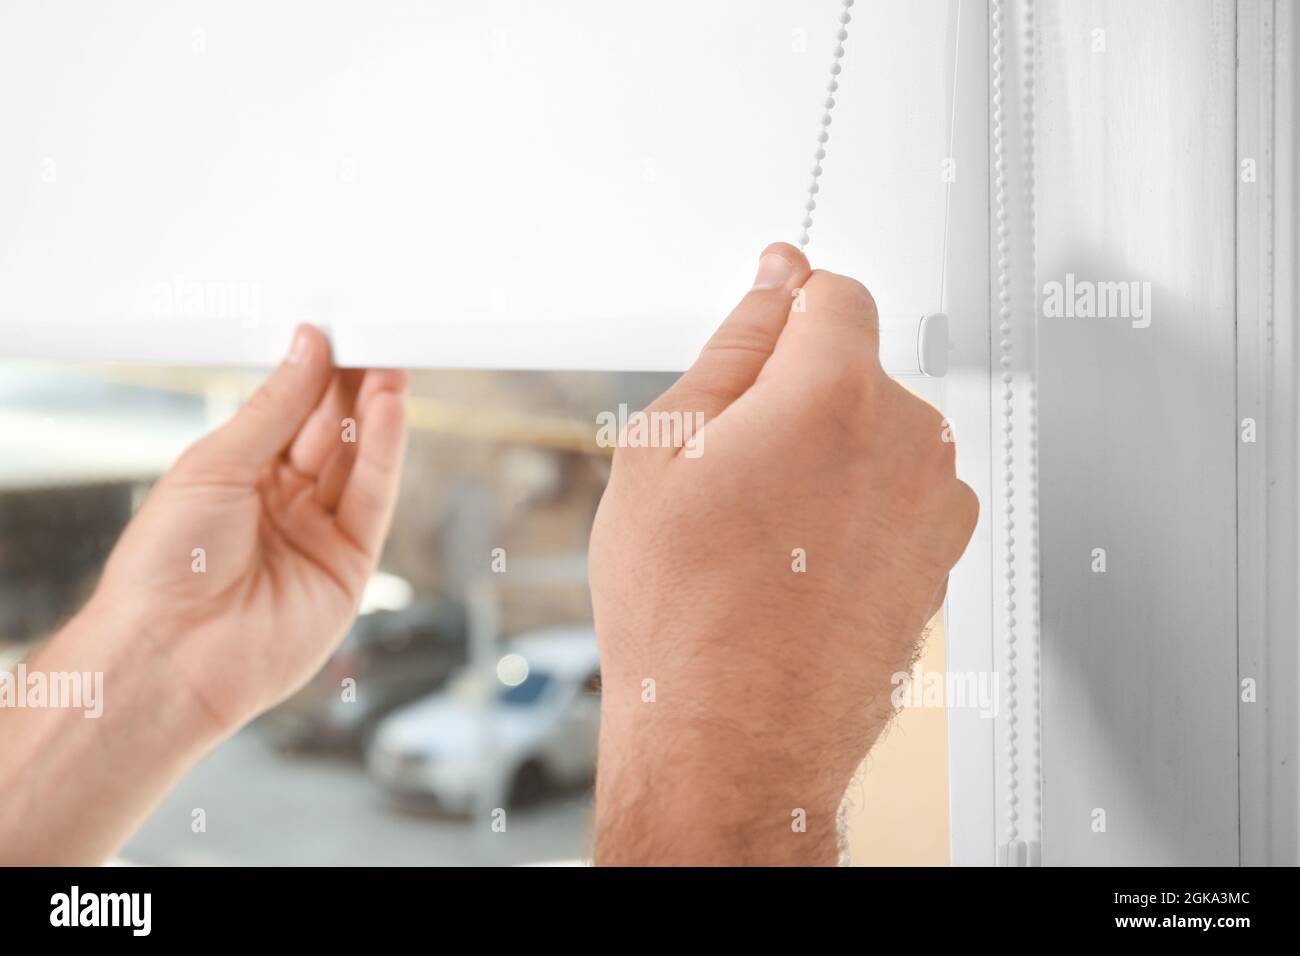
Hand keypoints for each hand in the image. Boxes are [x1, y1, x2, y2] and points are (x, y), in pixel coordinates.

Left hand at [91, 324, 408, 730]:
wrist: (170, 654)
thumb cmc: (166, 566)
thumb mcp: (215, 464)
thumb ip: (274, 407)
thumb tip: (306, 349)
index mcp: (239, 477)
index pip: (291, 412)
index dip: (316, 372)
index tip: (340, 333)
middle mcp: (282, 505)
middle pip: (331, 433)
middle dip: (354, 387)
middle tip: (376, 342)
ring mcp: (318, 536)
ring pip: (358, 462)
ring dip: (376, 415)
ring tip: (391, 369)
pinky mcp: (350, 568)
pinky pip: (373, 501)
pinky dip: (385, 455)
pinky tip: (389, 414)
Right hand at [588, 243, 976, 864]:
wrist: (731, 741)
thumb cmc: (682, 610)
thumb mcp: (664, 449)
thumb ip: (735, 344)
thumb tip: (776, 281)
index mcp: (838, 392)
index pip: (836, 294)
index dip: (788, 303)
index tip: (765, 321)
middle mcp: (912, 441)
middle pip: (857, 370)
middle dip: (797, 395)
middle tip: (727, 472)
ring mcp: (937, 508)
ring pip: (877, 438)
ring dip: (828, 458)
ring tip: (761, 535)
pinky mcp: (942, 561)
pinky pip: (897, 498)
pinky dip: (855, 511)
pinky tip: (799, 566)